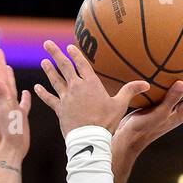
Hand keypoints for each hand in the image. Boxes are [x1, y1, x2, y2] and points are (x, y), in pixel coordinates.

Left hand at [0, 46, 31, 162]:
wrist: (10, 151)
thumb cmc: (8, 132)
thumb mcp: (5, 110)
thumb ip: (0, 94)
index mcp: (2, 98)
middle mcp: (6, 101)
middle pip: (3, 78)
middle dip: (0, 64)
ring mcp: (13, 109)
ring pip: (11, 89)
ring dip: (10, 78)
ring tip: (8, 67)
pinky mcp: (20, 118)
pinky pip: (22, 104)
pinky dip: (24, 98)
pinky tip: (25, 94)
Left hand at [33, 41, 148, 137]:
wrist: (89, 138)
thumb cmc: (106, 122)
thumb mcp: (120, 105)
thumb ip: (130, 91)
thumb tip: (147, 84)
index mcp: (91, 84)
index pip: (81, 64)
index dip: (75, 54)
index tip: (69, 46)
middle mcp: (76, 87)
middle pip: (64, 67)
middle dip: (55, 54)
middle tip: (47, 44)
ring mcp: (66, 98)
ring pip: (55, 80)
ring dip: (48, 70)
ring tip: (43, 62)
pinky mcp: (60, 110)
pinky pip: (49, 99)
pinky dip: (43, 93)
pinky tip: (35, 88)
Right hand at [114, 67, 182, 155]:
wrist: (128, 138)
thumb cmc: (143, 129)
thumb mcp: (158, 114)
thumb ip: (170, 100)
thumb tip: (182, 83)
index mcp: (181, 112)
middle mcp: (177, 110)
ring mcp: (167, 108)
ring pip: (180, 91)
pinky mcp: (156, 106)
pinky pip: (166, 90)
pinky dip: (167, 81)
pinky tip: (161, 72)